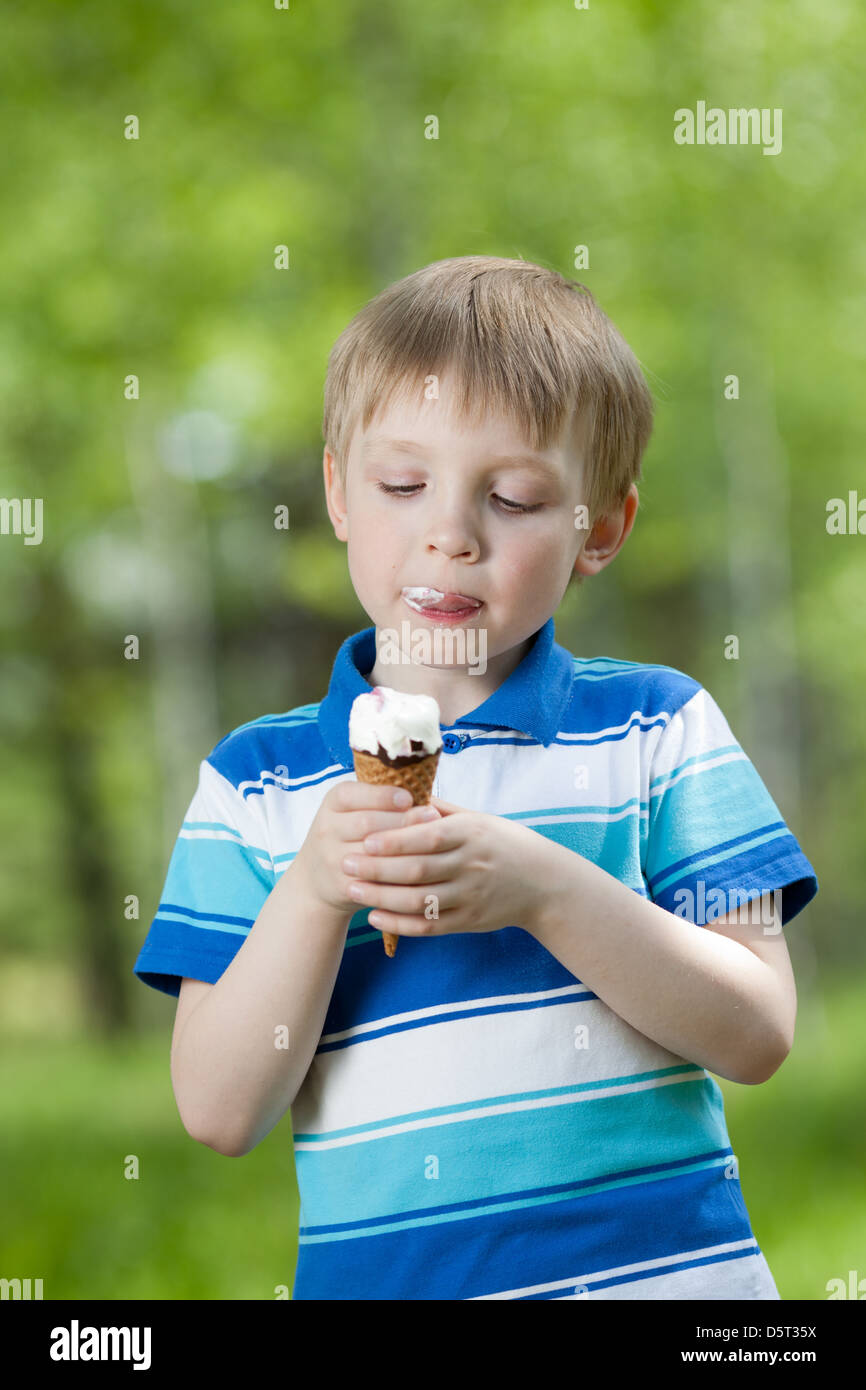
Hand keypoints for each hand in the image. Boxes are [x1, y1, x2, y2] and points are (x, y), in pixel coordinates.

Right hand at [293, 781, 441, 915]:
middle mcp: (327, 828)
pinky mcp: (342, 885)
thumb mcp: (353, 809)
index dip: (382, 796)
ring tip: (432, 841)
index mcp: (333, 803)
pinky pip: (373, 879)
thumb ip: (380, 799)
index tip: (409, 797)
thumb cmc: (349, 834)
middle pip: (366, 823)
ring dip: (405, 847)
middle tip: (433, 816)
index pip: (353, 794)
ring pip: (372, 852)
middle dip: (403, 818)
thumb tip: (422, 787)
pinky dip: (398, 874)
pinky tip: (420, 868)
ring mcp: (332, 858)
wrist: (316, 878)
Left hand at [339, 795, 550, 940]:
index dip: (395, 840)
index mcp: (471, 834)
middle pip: (418, 870)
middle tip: (345, 862)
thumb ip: (442, 810)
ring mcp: (470, 896)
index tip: (365, 838)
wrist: (544, 883)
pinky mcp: (469, 922)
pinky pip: (429, 926)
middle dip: (378, 868)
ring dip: (381, 897)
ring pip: (419, 901)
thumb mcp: (479, 819)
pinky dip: (399, 924)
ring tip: (352, 888)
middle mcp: (471, 865)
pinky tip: (375, 916)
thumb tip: (402, 793)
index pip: (428, 836)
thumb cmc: (505, 843)